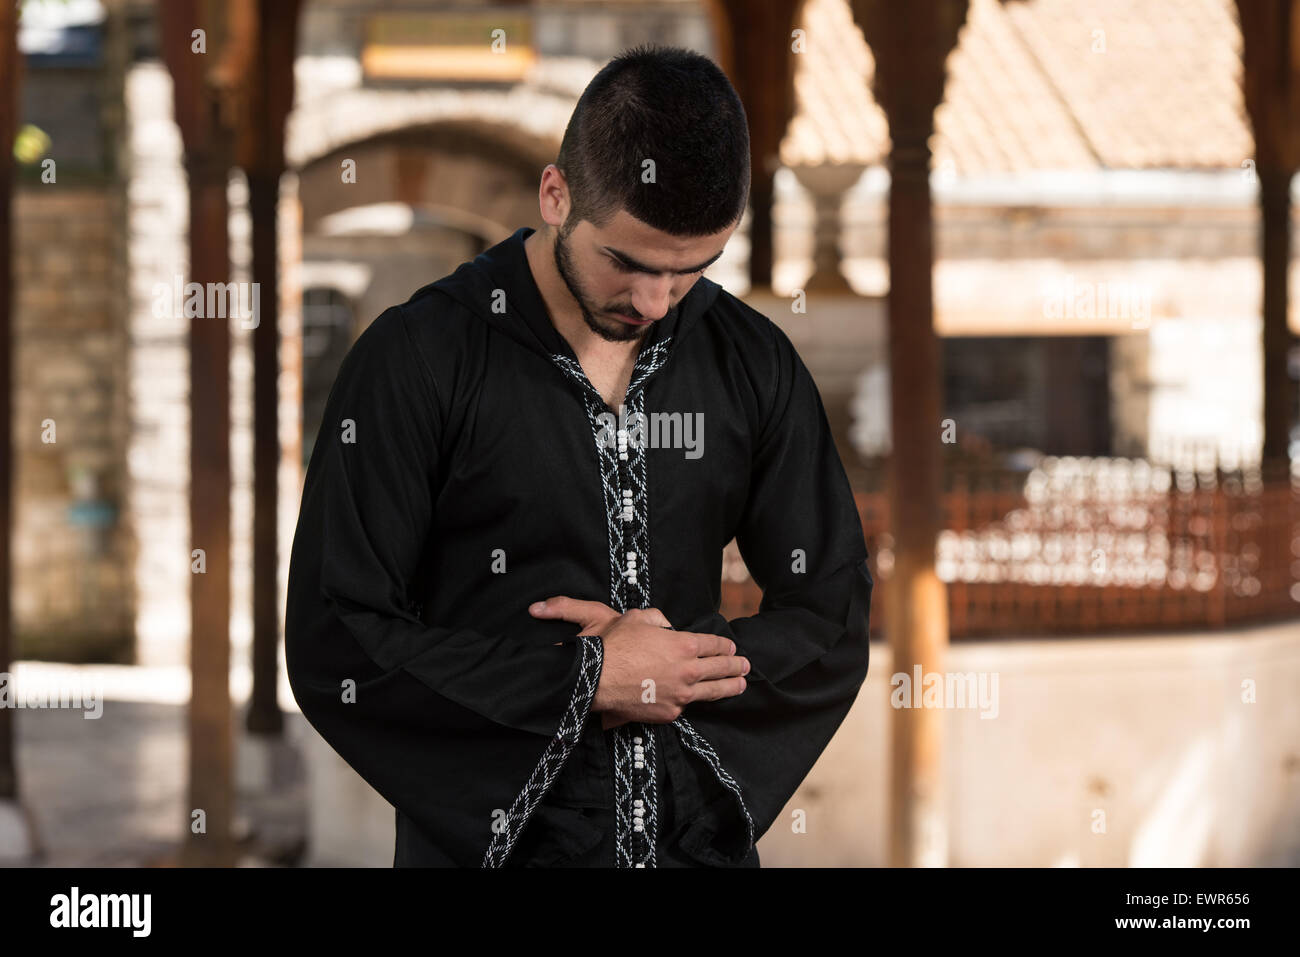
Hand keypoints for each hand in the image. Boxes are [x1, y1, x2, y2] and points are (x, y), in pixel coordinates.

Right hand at [530, 597, 749, 723]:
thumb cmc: (615, 645)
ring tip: (741, 685)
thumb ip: (657, 619)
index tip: (731, 647)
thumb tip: (665, 625)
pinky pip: (686, 706)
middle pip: (721, 668)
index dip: (725, 646)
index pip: (714, 645)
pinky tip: (701, 700)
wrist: (597, 678)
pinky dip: (693, 701)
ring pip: (713, 691)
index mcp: (684, 645)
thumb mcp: (636, 618)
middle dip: (736, 666)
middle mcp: (688, 671)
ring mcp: (681, 695)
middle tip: (745, 665)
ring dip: (730, 687)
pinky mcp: (669, 712)